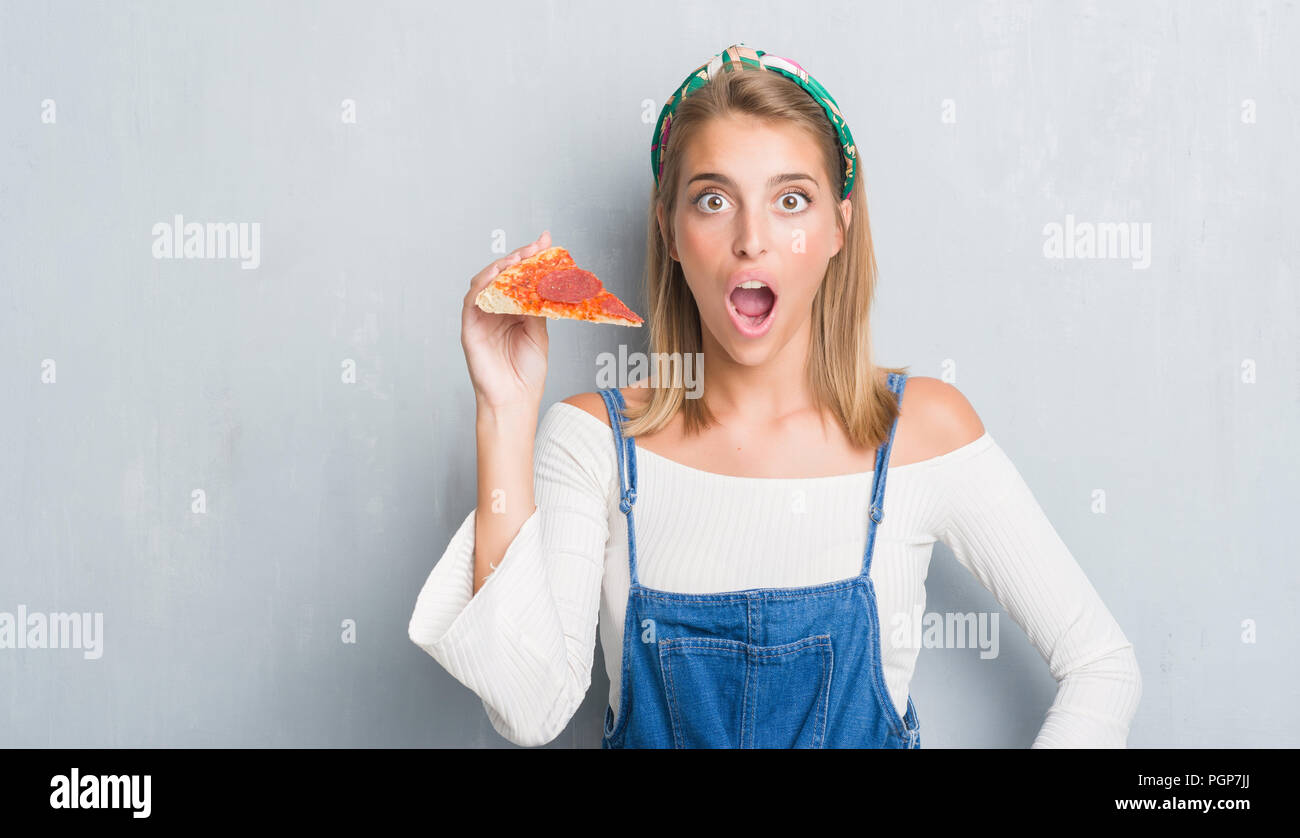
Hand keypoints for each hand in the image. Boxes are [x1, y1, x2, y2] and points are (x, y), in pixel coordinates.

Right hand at [461, 230, 551, 411]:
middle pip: (502, 276)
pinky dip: (483, 284)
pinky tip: (496, 275)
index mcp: (513, 312)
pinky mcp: (469, 327)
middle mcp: (495, 312)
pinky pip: (472, 300)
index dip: (530, 259)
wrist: (515, 400)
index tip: (545, 242)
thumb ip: (538, 307)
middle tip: (535, 247)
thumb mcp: (539, 333)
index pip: (519, 279)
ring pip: (484, 283)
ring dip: (500, 266)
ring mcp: (481, 318)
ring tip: (517, 258)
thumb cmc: (526, 373)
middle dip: (518, 257)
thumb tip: (545, 278)